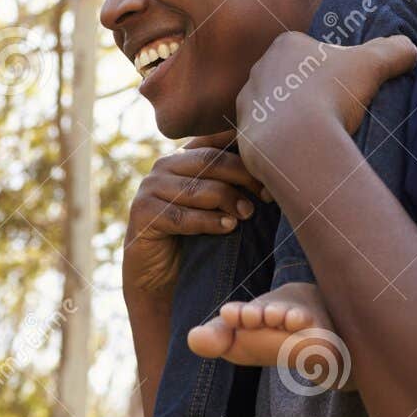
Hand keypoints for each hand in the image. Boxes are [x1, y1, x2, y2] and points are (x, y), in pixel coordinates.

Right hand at [123, 130, 269, 300]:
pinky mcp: (142, 213)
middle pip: (210, 160)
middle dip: (243, 175)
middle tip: (267, 195)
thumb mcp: (216, 206)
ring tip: (248, 214)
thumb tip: (274, 171)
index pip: (216, 139)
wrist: (159, 277)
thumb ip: (233, 183)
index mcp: (184, 156)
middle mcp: (164, 165)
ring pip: (197, 187)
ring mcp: (150, 187)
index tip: (274, 166)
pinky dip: (209, 221)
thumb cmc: (196, 238)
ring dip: (229, 200)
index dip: (246, 148)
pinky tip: (228, 227)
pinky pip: (181, 215)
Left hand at [233, 32, 416, 185]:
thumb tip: (409, 48)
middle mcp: (260, 70)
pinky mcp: (244, 133)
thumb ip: (392, 51)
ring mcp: (248, 103)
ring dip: (294, 124)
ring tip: (319, 141)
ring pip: (277, 111)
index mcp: (285, 46)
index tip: (347, 91)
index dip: (333, 72)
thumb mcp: (372, 65)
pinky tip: (301, 160)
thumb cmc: (331, 95)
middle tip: (335, 116)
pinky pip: (267, 141)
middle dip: (311, 97)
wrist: (295, 142)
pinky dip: (282, 150)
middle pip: (293, 82)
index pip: (313, 54)